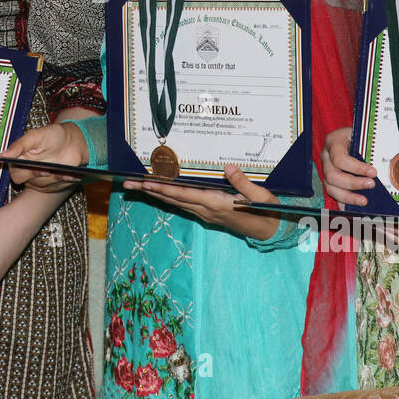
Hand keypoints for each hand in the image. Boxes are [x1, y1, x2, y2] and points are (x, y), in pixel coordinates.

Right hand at [0, 122, 87, 192]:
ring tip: (60, 167)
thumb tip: (2, 155)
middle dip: (37, 174)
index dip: (21, 171)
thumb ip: (19, 145)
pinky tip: (68, 173)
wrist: (74, 141)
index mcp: (20, 159)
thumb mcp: (36, 136)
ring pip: (41, 185)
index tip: (32, 166)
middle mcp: (28, 171)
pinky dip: (63, 180)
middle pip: (25, 181)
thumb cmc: (53, 136)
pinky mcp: (52, 185)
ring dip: (52, 177)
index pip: (14, 172)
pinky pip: (56, 187)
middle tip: (46, 168)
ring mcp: (40, 179)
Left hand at [125, 165, 282, 241]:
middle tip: (127, 184)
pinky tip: (159, 191)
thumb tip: (228, 167)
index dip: (164, 188)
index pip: (185, 195)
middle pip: (172, 199)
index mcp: (216, 204)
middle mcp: (206, 210)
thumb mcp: (260, 196)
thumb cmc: (267, 212)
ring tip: (136, 186)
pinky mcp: (208, 213)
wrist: (271, 231)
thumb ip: (243, 183)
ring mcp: (205, 213)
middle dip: (149, 192)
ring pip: (175, 202)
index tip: (145, 183)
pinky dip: (168, 196)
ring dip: (155, 194)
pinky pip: (183, 204)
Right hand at [322, 126, 375, 207]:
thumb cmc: (362, 134)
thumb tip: (389, 163)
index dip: (356, 168)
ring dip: (348, 197)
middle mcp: (326, 156)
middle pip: (332, 176)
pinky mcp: (331, 180)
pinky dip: (344, 204)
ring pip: (330, 188)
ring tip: (365, 201)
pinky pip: (334, 195)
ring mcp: (326, 169)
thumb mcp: (365, 134)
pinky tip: (354, 210)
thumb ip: (371, 146)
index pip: (339, 159)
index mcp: (334, 141)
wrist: (355, 135)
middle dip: (353, 183)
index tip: (373, 172)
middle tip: (371, 185)